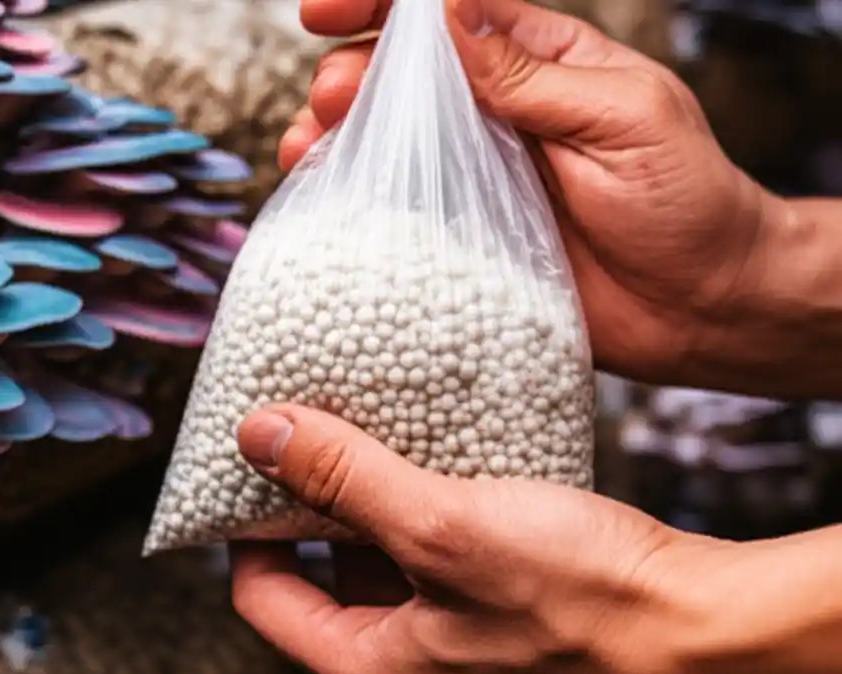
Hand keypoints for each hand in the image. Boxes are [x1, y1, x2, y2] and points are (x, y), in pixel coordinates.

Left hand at [230, 405, 737, 673]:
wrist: (707, 633)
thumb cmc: (586, 601)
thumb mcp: (443, 526)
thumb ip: (345, 480)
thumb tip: (258, 436)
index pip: (269, 602)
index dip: (247, 533)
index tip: (252, 472)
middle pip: (329, 585)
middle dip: (318, 511)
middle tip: (314, 443)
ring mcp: (466, 654)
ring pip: (391, 572)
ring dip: (379, 508)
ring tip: (378, 440)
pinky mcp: (510, 625)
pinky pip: (446, 568)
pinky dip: (433, 517)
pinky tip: (446, 463)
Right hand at [284, 0, 786, 392]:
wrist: (700, 308)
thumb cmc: (687, 202)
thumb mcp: (625, 118)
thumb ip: (534, 74)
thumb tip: (453, 11)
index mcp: (540, 63)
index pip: (449, 13)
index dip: (380, 4)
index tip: (325, 12)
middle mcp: (497, 114)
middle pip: (399, 76)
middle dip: (348, 75)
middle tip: (332, 100)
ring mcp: (474, 177)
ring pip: (383, 142)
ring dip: (333, 136)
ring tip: (307, 148)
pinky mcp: (462, 239)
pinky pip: (394, 211)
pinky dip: (349, 201)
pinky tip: (322, 199)